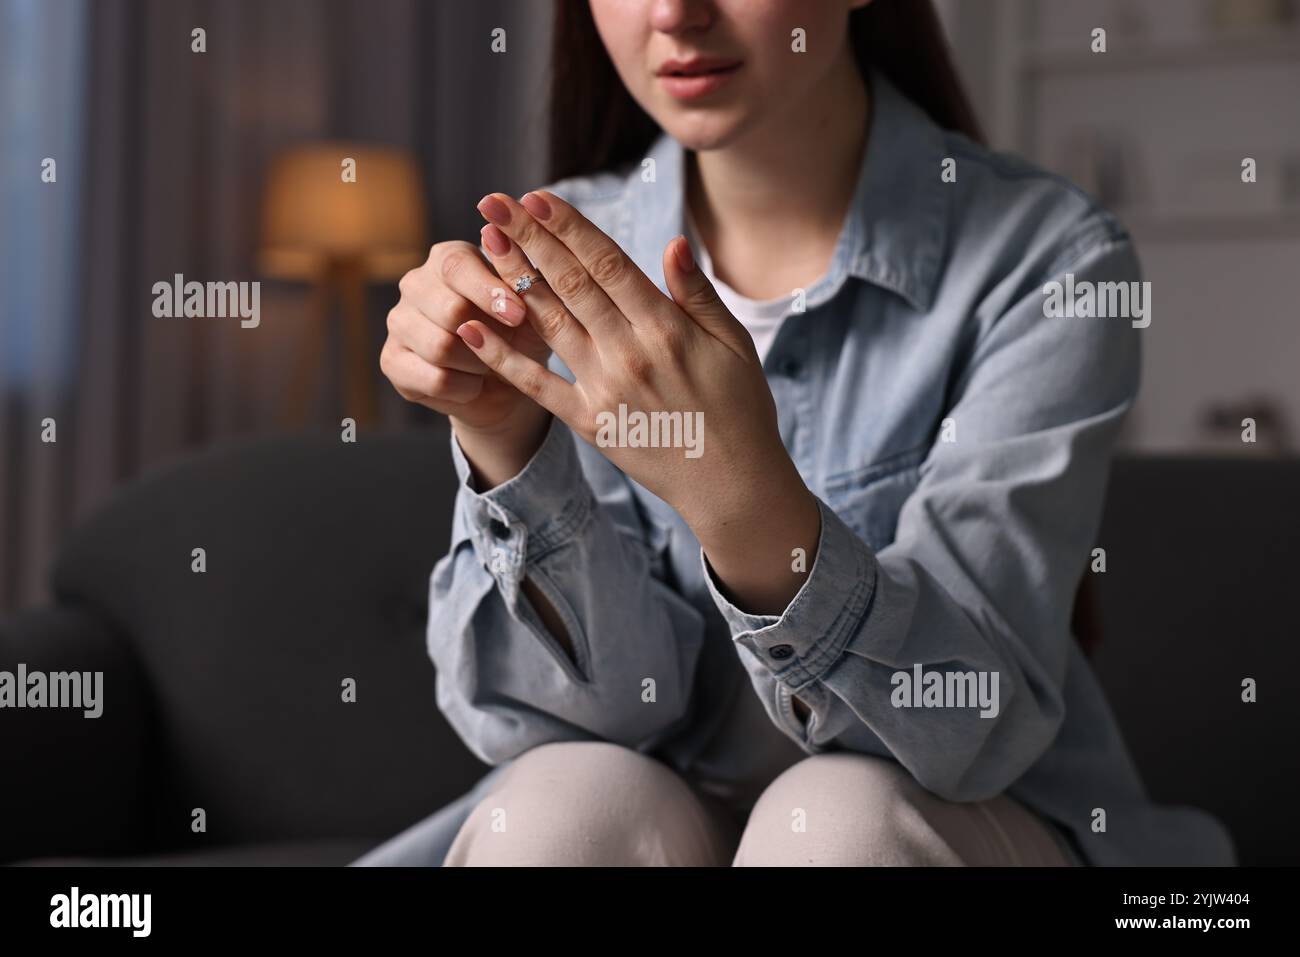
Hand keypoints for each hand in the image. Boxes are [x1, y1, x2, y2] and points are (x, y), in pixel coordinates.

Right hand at [381, 237, 553, 483]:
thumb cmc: (522, 334)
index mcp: (447, 258)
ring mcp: (399, 322)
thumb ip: (517, 271)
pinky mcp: (392, 361)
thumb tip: (498, 235)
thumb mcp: (532, 305)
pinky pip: (434, 380)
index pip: (456, 266)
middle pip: (448, 310)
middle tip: (509, 347)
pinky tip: (474, 383)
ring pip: (440, 347)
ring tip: (491, 363)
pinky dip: (465, 388)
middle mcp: (415, 284)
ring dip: (479, 364)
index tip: (518, 315)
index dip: (488, 293)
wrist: (508, 385)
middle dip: (489, 336)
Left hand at [456, 190, 811, 548]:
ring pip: (550, 322)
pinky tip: (473, 329)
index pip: (607, 262)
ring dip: (513, 280)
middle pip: (570, 283)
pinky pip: (539, 386)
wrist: (732, 484)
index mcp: (666, 327)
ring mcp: (605, 387)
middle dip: (529, 238)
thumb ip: (697, 294)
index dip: (568, 227)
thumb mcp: (734, 343)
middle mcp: (629, 352)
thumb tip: (672, 242)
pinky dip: (503, 358)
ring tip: (485, 244)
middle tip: (495, 203)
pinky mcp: (589, 422)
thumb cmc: (740, 408)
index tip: (537, 197)